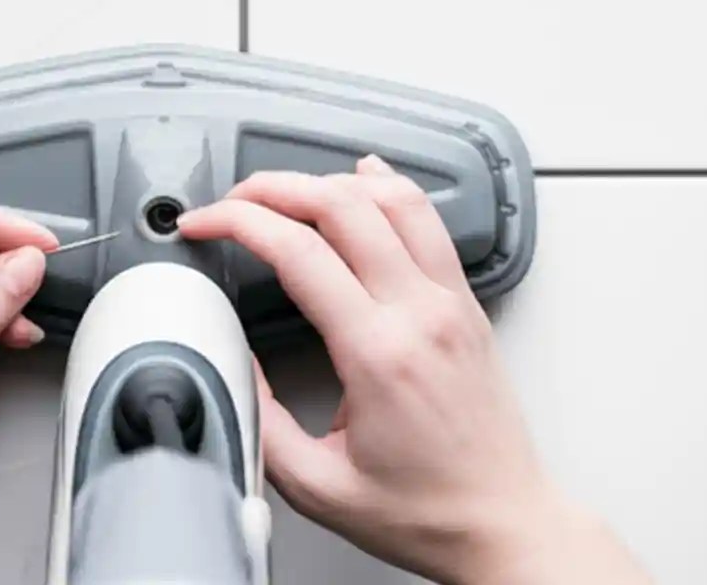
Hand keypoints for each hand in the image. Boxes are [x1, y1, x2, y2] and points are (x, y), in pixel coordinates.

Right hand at [179, 157, 649, 584]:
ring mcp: (450, 302)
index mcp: (379, 354)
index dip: (238, 223)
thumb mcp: (315, 486)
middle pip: (342, 205)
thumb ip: (260, 421)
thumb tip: (232, 364)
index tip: (204, 224)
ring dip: (329, 180)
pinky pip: (428, 221)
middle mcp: (421, 314)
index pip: (299, 251)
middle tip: (232, 200)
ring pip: (393, 198)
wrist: (502, 525)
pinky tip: (365, 180)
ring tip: (285, 189)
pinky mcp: (465, 305)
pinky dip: (388, 188)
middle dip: (272, 187)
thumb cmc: (424, 512)